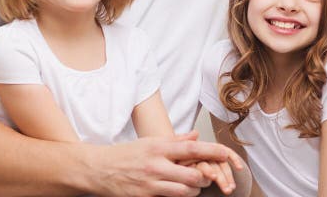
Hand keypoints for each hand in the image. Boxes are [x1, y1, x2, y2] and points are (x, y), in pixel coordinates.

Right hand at [88, 131, 243, 196]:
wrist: (98, 169)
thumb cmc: (125, 154)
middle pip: (194, 175)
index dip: (215, 152)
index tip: (228, 155)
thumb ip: (175, 140)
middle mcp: (157, 165)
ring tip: (190, 185)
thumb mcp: (150, 142)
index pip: (194, 149)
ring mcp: (151, 184)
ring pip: (186, 192)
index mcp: (160, 147)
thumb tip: (196, 136)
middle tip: (205, 176)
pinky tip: (175, 191)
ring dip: (194, 190)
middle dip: (205, 178)